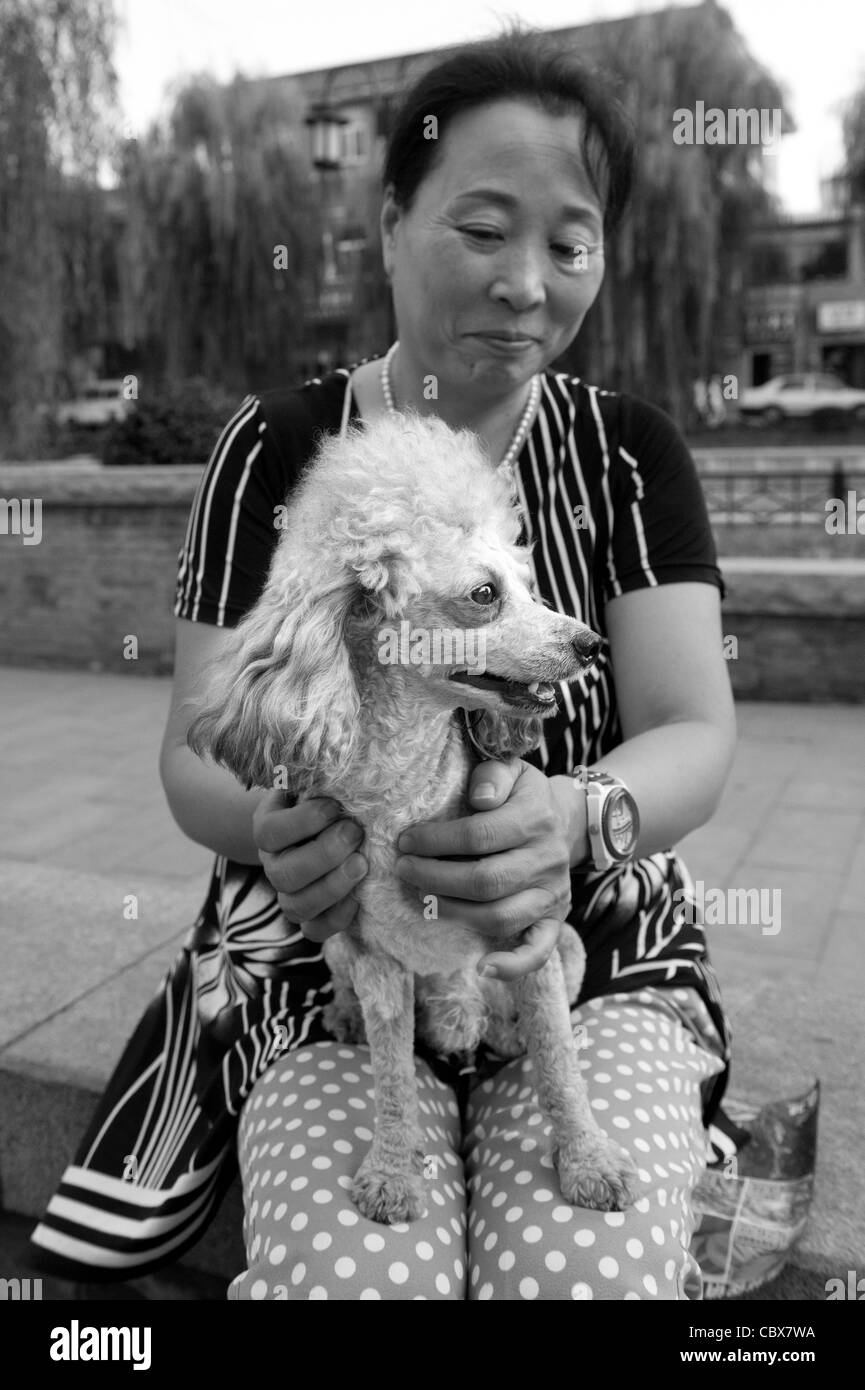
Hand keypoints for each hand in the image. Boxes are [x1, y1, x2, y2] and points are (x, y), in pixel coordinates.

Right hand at [253, 789, 367, 941]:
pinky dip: (336, 918)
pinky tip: (359, 898)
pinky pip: (314, 930)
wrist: (321, 828)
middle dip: (324, 854)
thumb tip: (337, 767)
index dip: (302, 822)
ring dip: (332, 886)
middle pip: (285, 874)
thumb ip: (319, 779)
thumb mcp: (315, 783)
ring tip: (363, 864)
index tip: (334, 806)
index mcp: (268, 829)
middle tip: (355, 833)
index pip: (271, 833)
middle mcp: (273, 865)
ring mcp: (288, 894)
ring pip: (297, 905)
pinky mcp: (309, 917)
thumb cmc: (323, 799)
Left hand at [396, 759, 579, 980]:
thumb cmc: (521, 796)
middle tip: (404, 869)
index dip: (436, 841)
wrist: (564, 821)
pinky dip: (513, 965)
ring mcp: (552, 894)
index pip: (480, 835)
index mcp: (536, 819)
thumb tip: (479, 798)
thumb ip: (493, 774)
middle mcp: (548, 860)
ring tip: (422, 899)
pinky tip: (482, 967)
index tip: (406, 841)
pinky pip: (538, 950)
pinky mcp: (554, 920)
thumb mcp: (511, 770)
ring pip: (500, 917)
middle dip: (435, 878)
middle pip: (485, 881)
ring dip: (454, 912)